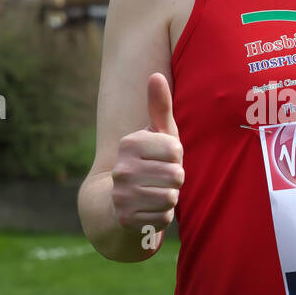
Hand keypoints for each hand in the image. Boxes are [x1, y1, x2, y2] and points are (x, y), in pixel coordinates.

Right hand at [111, 73, 183, 231]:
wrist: (118, 203)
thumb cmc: (149, 162)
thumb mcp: (156, 135)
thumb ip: (160, 107)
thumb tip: (155, 76)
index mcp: (129, 144)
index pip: (176, 150)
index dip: (177, 157)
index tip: (164, 159)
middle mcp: (122, 168)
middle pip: (176, 175)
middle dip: (175, 179)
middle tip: (161, 179)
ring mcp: (121, 195)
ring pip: (171, 197)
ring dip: (170, 198)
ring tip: (156, 192)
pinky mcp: (126, 219)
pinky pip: (164, 218)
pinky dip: (162, 216)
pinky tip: (150, 209)